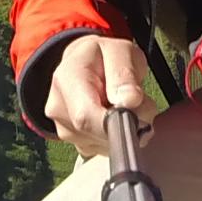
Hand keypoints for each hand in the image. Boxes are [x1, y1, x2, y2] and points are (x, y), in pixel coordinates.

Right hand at [44, 34, 153, 153]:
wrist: (82, 63)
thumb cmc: (103, 56)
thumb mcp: (120, 51)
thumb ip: (124, 74)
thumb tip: (130, 101)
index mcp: (67, 79)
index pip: (86, 116)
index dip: (116, 123)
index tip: (138, 113)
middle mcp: (59, 107)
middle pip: (97, 135)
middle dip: (128, 125)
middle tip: (142, 103)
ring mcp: (64, 128)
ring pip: (104, 144)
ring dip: (125, 131)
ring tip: (127, 106)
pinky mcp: (75, 142)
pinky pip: (102, 149)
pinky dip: (117, 137)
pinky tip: (116, 118)